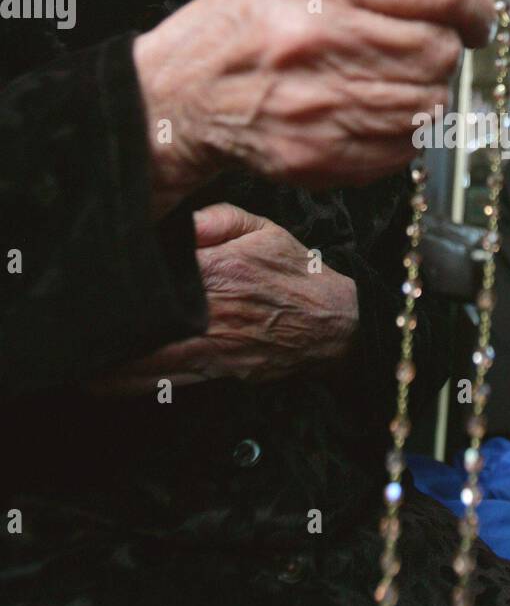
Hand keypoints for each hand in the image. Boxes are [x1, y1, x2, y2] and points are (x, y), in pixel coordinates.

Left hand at [84, 203, 358, 393]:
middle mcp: (212, 312)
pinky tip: (107, 381)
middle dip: (108, 327)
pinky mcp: (219, 371)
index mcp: (220, 270)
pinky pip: (166, 384)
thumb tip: (170, 222)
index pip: (156, 274)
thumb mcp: (261, 229)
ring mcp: (214, 347)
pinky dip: (132, 385)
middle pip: (144, 325)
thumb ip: (213, 220)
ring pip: (147, 362)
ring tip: (81, 358)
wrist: (335, 322)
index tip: (96, 277)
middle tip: (78, 323)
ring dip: (110, 364)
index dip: (122, 279)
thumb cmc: (297, 273)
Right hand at [132, 0, 494, 216]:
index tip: (479, 20)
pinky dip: (403, 133)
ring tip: (386, 84)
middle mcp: (323, 36)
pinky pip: (405, 146)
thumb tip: (452, 2)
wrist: (180, 98)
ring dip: (424, 94)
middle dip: (442, 52)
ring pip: (430, 102)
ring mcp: (324, 101)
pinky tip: (370, 115)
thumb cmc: (243, 28)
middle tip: (419, 52)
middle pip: (439, 50)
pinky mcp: (324, 154)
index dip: (474, 8)